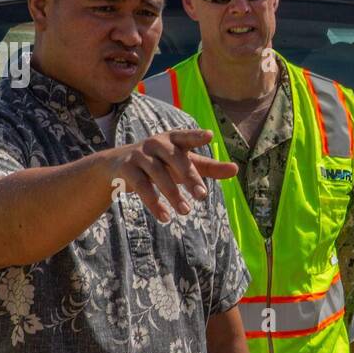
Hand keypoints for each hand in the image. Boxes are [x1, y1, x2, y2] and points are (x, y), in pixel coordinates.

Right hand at [108, 129, 237, 223]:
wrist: (117, 166)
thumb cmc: (161, 163)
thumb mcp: (184, 164)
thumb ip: (209, 167)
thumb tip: (236, 169)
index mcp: (172, 139)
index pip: (186, 137)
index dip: (196, 136)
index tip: (209, 135)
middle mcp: (156, 143)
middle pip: (175, 158)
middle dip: (189, 177)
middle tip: (202, 197)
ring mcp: (139, 155)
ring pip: (158, 174)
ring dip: (172, 194)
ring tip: (186, 212)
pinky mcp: (126, 169)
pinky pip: (141, 186)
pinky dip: (153, 202)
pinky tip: (165, 217)